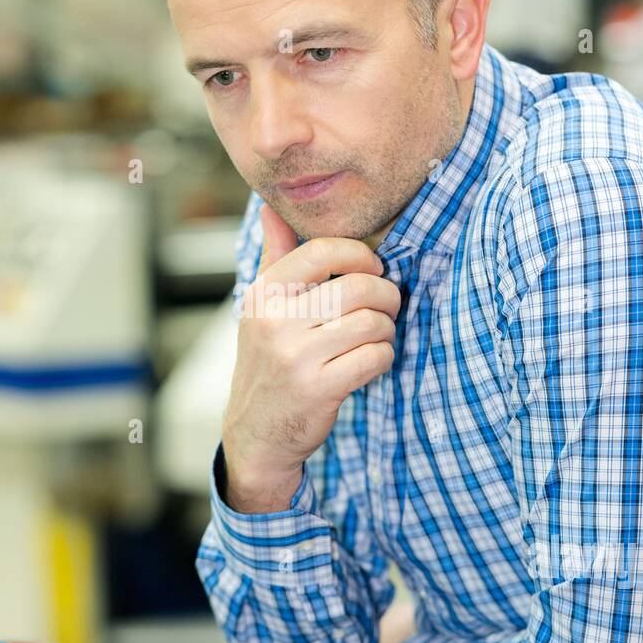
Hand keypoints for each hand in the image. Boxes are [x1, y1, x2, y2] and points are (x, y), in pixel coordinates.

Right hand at [222, 204, 400, 511]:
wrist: (256, 434)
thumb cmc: (267, 362)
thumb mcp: (260, 309)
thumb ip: (274, 257)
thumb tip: (272, 208)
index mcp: (263, 295)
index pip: (323, 252)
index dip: (360, 256)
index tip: (372, 269)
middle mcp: (274, 322)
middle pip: (358, 287)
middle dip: (385, 295)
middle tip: (386, 307)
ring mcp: (296, 357)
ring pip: (372, 322)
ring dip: (386, 330)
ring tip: (376, 336)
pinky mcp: (319, 389)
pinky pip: (376, 357)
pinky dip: (383, 358)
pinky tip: (370, 362)